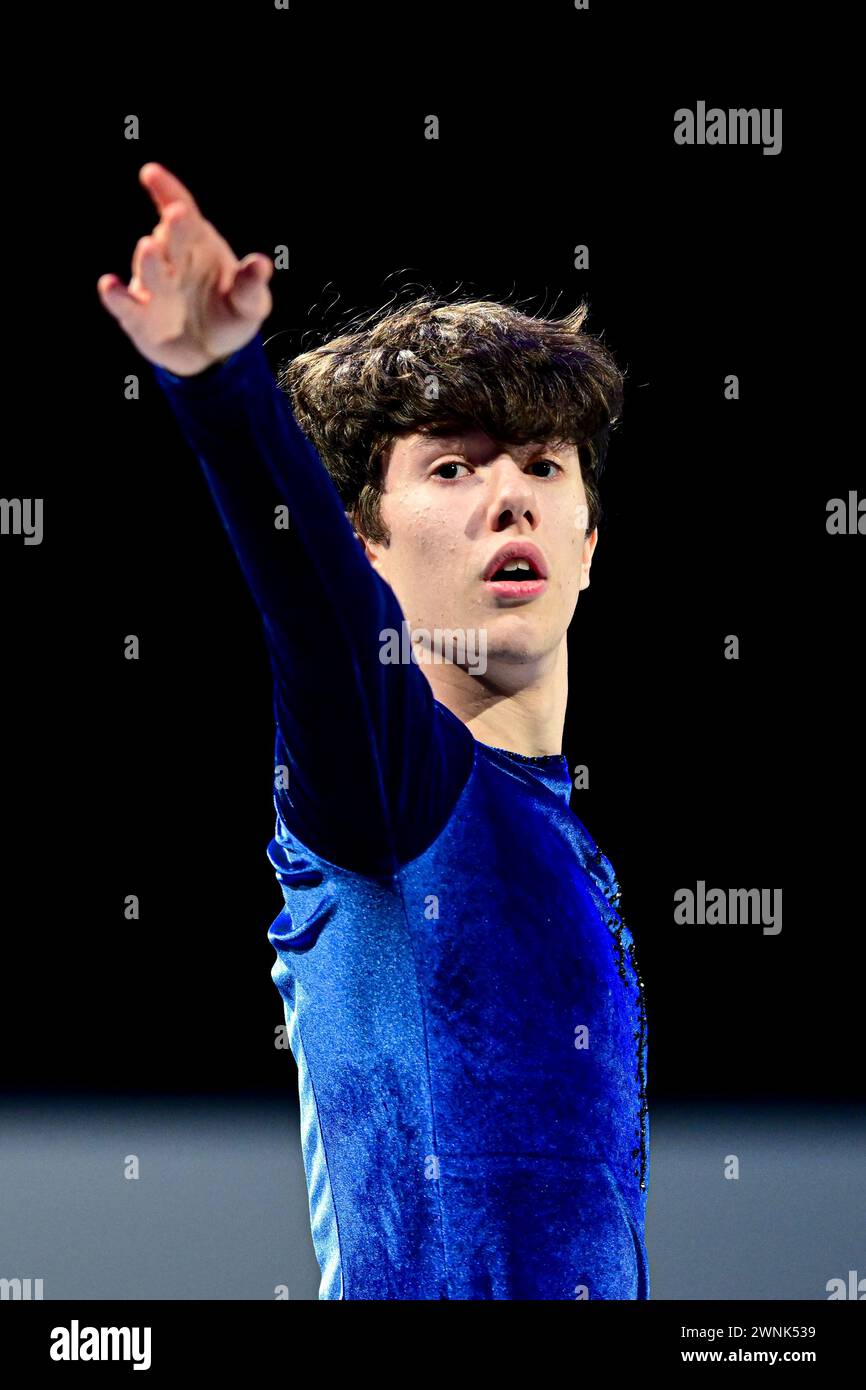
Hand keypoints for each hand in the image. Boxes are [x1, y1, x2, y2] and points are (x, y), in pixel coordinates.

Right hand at [97, 163, 273, 375]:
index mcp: (196, 246)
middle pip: (169, 240)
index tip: (151, 173)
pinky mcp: (138, 318)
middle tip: (177, 215)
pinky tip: (109, 285)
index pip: (183, 215)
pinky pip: (125, 304)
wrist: (213, 356)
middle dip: (173, 229)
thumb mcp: (249, 305)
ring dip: (150, 262)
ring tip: (151, 249)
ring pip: (149, 271)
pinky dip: (116, 296)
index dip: (167, 192)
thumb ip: (251, 287)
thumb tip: (262, 264)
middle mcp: (171, 262)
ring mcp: (152, 288)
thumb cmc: (229, 317)